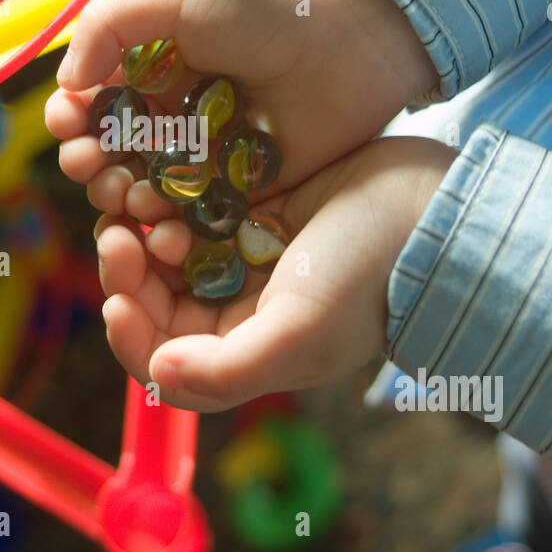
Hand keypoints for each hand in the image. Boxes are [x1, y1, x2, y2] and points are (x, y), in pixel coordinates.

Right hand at [48, 0, 437, 215]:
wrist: (360, 30)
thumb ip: (109, 26)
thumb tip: (65, 81)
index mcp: (155, 60)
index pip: (97, 98)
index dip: (74, 115)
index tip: (67, 122)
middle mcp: (177, 109)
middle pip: (115, 150)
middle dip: (91, 160)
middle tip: (89, 164)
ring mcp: (210, 152)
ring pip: (149, 188)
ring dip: (123, 197)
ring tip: (122, 193)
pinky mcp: (245, 188)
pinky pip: (196, 216)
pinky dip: (169, 225)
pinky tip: (157, 226)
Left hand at [90, 135, 455, 411]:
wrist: (435, 209)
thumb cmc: (370, 276)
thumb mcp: (300, 332)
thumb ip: (228, 367)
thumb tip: (158, 372)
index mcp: (246, 350)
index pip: (163, 360)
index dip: (130, 337)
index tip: (116, 300)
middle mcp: (239, 308)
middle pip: (155, 301)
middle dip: (128, 274)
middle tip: (115, 234)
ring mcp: (243, 255)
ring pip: (166, 251)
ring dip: (143, 231)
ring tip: (134, 203)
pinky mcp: (252, 207)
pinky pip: (192, 206)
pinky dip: (170, 197)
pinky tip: (159, 178)